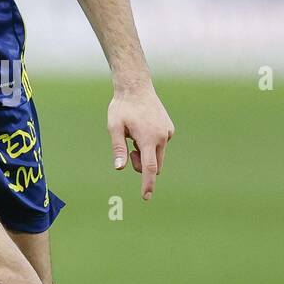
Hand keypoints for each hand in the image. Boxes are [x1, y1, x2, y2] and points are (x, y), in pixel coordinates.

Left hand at [107, 79, 174, 199]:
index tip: (146, 197)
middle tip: (130, 149)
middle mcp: (162, 137)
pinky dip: (152, 144)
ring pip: (158, 155)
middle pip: (154, 165)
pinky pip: (161, 145)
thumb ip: (118, 148)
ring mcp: (167, 132)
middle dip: (142, 165)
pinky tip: (143, 128)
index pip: (149, 168)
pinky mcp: (169, 128)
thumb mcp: (114, 127)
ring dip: (146, 154)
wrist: (136, 87)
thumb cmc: (122, 107)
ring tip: (135, 136)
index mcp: (148, 138)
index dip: (147, 184)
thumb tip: (119, 168)